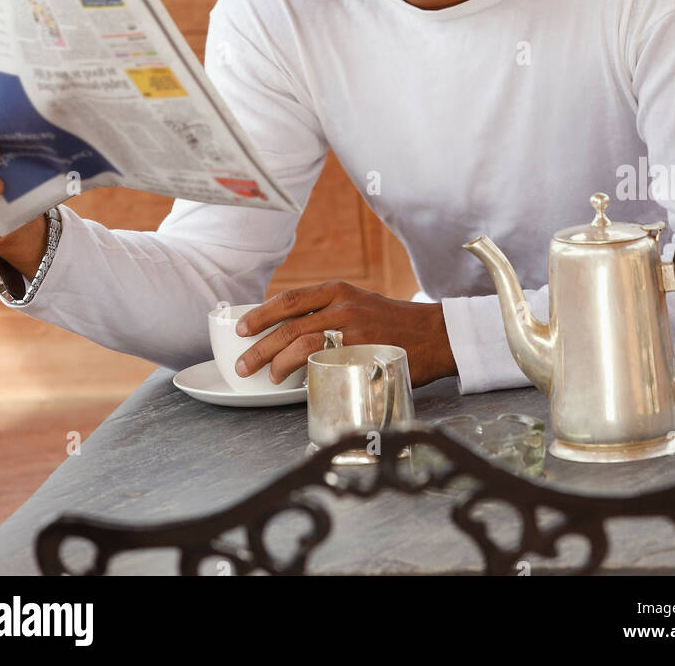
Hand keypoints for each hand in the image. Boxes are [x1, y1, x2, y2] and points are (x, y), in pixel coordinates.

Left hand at [235, 281, 458, 387]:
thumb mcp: (359, 304)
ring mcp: (353, 328)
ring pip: (302, 342)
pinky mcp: (363, 351)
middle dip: (259, 345)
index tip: (241, 328)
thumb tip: (290, 334)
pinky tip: (294, 383)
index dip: (261, 314)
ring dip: (276, 361)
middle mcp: (342, 305)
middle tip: (242, 364)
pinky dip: (304, 372)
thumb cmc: (393, 323)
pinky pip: (325, 361)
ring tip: (264, 376)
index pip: (290, 300)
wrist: (433, 334)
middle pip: (290, 325)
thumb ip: (328, 313)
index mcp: (338, 290)